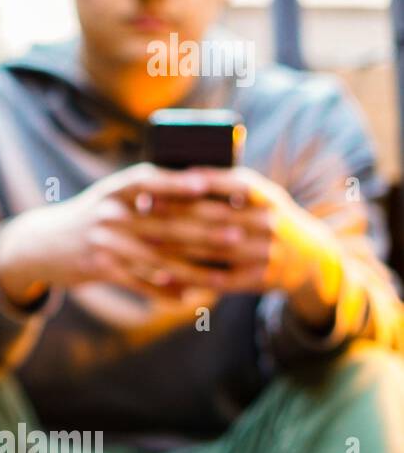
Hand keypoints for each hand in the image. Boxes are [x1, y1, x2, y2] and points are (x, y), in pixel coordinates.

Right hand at [0, 163, 230, 304]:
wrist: (40, 245)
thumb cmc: (88, 217)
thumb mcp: (108, 197)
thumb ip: (145, 193)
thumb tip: (199, 188)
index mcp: (114, 189)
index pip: (150, 180)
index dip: (179, 181)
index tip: (210, 182)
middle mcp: (109, 214)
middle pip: (165, 223)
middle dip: (206, 229)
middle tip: (239, 233)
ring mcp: (104, 242)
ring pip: (159, 258)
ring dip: (195, 269)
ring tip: (224, 275)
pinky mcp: (99, 269)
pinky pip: (139, 282)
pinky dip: (164, 292)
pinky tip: (188, 298)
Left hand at [123, 167, 342, 323]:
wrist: (310, 258)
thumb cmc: (267, 217)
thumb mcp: (260, 196)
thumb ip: (227, 186)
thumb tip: (178, 173)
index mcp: (268, 196)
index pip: (232, 183)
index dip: (199, 181)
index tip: (167, 179)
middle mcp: (270, 222)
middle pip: (216, 216)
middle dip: (176, 211)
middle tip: (142, 207)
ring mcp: (266, 252)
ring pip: (213, 248)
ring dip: (176, 244)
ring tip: (145, 238)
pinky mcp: (259, 278)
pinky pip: (218, 278)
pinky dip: (190, 275)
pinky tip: (163, 272)